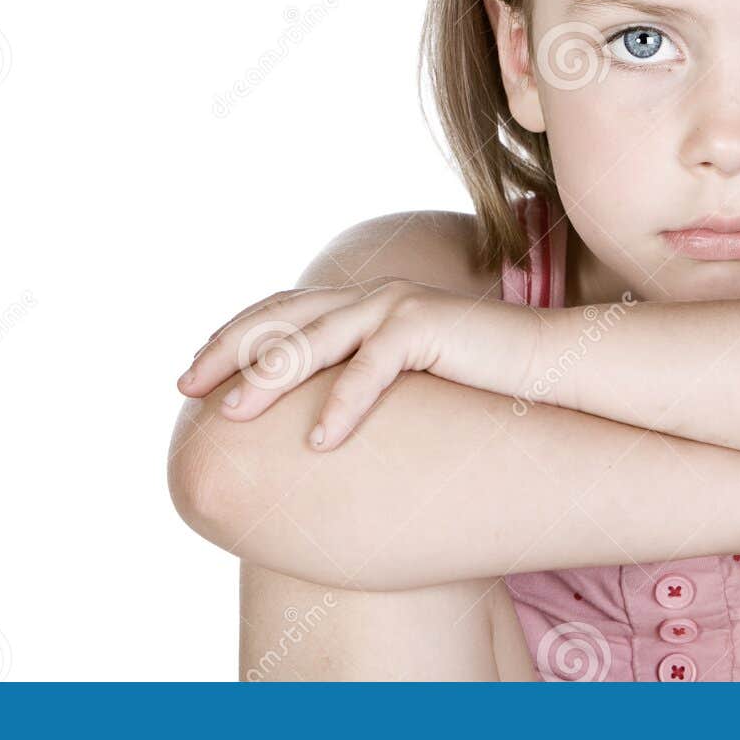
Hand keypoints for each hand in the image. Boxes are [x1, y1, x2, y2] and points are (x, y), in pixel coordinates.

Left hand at [176, 277, 542, 450]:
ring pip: (315, 339)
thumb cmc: (480, 384)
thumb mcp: (409, 382)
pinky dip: (343, 404)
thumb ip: (364, 382)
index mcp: (362, 306)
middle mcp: (372, 296)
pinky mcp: (428, 327)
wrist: (553, 367)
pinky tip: (319, 442)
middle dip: (228, 351)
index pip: (279, 313)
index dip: (231, 337)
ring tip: (233, 416)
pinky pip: (373, 368)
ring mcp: (397, 307)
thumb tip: (316, 424)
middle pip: (281, 319)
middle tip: (186, 386)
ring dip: (268, 378)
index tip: (193, 371)